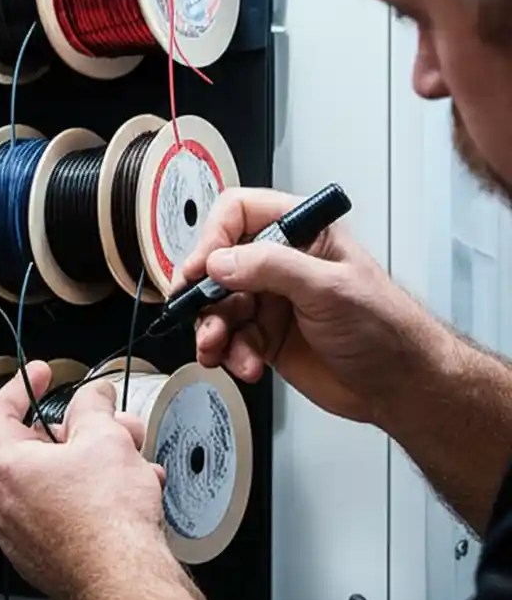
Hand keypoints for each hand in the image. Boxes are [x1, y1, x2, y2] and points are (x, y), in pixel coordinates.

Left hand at [0, 361, 182, 599]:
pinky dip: (92, 498)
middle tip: (107, 422)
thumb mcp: (105, 439)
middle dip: (78, 430)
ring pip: (55, 483)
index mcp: (6, 468)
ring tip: (132, 460)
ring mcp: (21, 536)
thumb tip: (94, 395)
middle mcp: (5, 504)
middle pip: (34, 449)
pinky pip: (63, 514)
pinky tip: (130, 494)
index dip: (22, 386)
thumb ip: (93, 407)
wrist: (125, 583)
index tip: (40, 374)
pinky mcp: (44, 559)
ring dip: (93, 464)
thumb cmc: (108, 520)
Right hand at [181, 188, 446, 422]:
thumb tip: (221, 260)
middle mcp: (280, 263)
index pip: (238, 214)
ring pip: (217, 306)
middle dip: (205, 294)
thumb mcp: (329, 288)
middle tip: (199, 314)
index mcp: (300, 233)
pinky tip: (245, 363)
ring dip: (212, 330)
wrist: (400, 385)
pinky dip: (229, 353)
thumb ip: (272, 267)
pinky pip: (228, 339)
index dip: (213, 238)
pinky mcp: (264, 336)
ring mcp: (270, 300)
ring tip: (219, 348)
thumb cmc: (386, 327)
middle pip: (217, 265)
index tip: (202, 268)